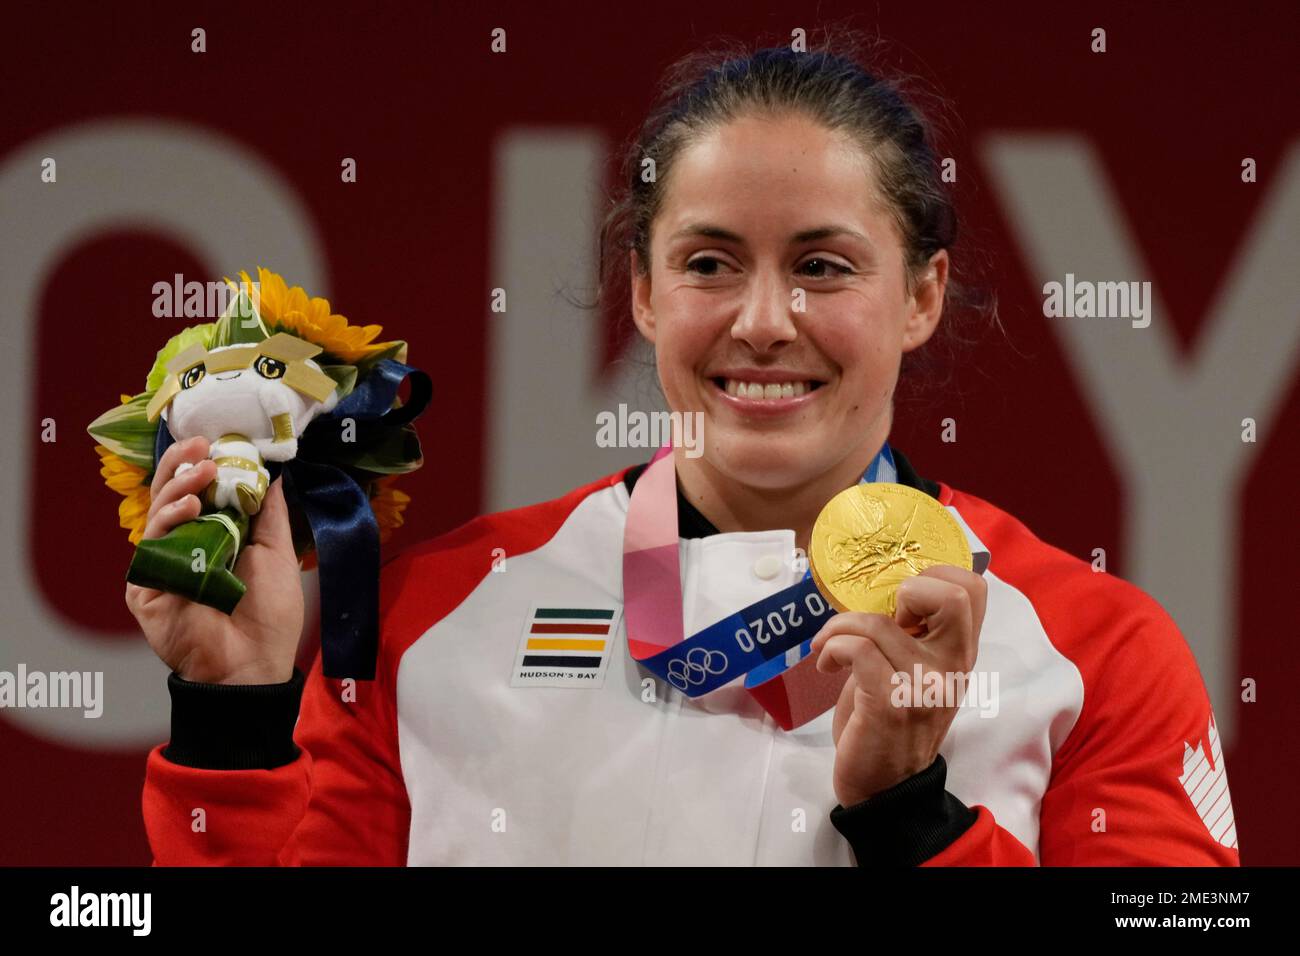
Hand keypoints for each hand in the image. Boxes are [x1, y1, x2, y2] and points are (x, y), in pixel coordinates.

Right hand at [124, 435, 304, 684]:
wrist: (255, 663)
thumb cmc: (269, 613)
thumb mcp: (276, 552)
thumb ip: (269, 512)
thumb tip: (273, 471)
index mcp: (214, 537)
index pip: (199, 492)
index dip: (204, 465)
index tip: (218, 442)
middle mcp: (184, 547)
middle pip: (171, 496)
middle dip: (184, 466)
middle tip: (201, 446)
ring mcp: (163, 565)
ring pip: (158, 514)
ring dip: (180, 487)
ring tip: (204, 472)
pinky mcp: (146, 586)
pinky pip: (151, 546)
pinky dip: (169, 521)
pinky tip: (191, 508)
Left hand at [809, 564, 987, 806]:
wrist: (886, 791)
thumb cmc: (890, 726)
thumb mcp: (910, 674)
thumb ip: (908, 637)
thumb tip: (876, 597)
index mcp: (958, 654)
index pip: (973, 590)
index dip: (934, 577)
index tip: (899, 602)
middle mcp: (951, 666)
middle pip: (954, 595)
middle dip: (906, 589)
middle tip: (879, 617)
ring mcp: (923, 685)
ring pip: (879, 623)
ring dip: (840, 626)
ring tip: (828, 646)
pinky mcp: (890, 703)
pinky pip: (857, 650)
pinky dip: (832, 647)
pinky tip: (826, 663)